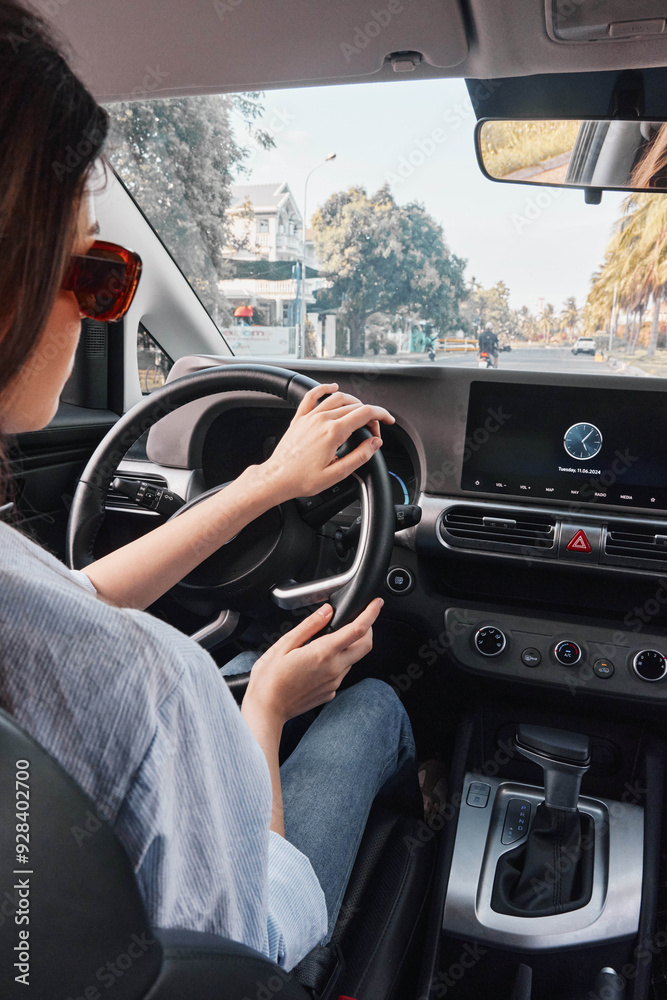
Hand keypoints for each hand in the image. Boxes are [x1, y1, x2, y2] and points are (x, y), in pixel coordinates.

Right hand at [241, 598, 383, 725]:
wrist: (266, 710)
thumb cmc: (269, 679)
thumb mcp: (284, 644)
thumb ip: (309, 626)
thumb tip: (326, 611)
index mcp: (323, 653)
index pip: (357, 630)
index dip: (371, 614)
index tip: (376, 604)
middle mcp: (334, 669)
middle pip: (365, 646)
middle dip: (368, 630)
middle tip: (358, 619)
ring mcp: (334, 683)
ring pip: (353, 659)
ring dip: (350, 647)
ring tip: (329, 641)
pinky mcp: (330, 692)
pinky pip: (341, 673)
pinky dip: (337, 662)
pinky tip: (319, 662)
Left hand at [261, 383, 394, 501]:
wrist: (278, 478)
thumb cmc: (302, 478)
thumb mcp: (338, 474)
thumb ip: (360, 456)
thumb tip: (375, 443)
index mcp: (333, 432)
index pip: (365, 413)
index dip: (381, 415)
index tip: (388, 420)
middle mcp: (322, 420)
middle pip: (355, 407)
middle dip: (370, 416)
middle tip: (372, 431)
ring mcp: (310, 416)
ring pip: (338, 398)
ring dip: (354, 402)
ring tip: (361, 414)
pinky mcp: (300, 418)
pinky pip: (313, 395)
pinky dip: (325, 388)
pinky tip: (332, 387)